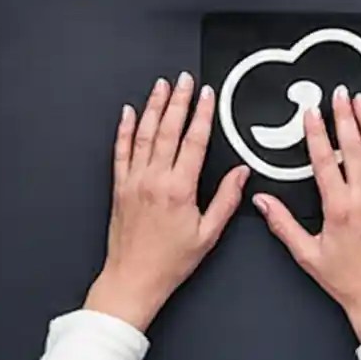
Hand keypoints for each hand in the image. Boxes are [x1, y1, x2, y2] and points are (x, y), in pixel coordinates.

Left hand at [85, 73, 249, 331]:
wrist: (133, 279)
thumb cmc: (169, 262)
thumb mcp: (208, 234)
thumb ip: (226, 200)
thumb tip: (241, 174)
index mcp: (179, 189)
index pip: (193, 141)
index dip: (202, 114)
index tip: (206, 96)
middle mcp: (154, 180)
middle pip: (168, 130)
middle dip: (178, 101)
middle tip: (185, 80)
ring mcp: (134, 181)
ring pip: (144, 134)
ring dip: (154, 107)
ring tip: (161, 86)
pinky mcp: (119, 187)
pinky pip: (121, 151)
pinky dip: (125, 129)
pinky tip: (130, 113)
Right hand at [254, 86, 360, 341]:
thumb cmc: (347, 280)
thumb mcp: (307, 254)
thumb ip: (282, 223)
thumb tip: (262, 202)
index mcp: (339, 207)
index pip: (325, 159)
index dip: (317, 132)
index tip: (311, 113)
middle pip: (354, 147)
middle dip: (344, 116)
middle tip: (339, 94)